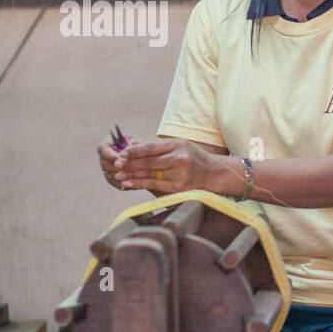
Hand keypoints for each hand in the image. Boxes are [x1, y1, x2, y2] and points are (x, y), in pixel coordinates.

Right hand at [98, 133, 140, 189]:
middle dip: (115, 167)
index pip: (102, 149)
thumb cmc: (138, 145)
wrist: (141, 157)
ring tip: (131, 176)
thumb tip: (134, 144)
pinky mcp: (112, 179)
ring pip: (110, 175)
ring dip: (120, 175)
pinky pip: (116, 183)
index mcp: (107, 144)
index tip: (118, 157)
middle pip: (105, 164)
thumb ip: (134, 144)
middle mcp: (104, 158)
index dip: (109, 154)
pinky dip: (124, 183)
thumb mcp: (137, 142)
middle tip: (125, 168)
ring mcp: (107, 169)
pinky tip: (133, 182)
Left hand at [111, 137, 225, 193]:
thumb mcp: (180, 146)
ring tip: (119, 175)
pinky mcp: (179, 187)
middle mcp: (180, 159)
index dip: (135, 151)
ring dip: (132, 175)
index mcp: (179, 145)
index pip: (152, 147)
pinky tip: (130, 183)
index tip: (122, 153)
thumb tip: (133, 144)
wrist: (216, 174)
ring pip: (150, 174)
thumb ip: (158, 146)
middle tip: (116, 164)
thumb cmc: (195, 158)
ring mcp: (180, 174)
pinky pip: (155, 185)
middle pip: (149, 161)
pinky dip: (141, 183)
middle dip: (130, 163)